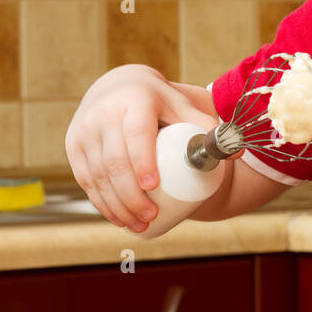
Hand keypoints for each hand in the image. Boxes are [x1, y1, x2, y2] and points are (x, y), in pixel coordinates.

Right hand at [65, 65, 224, 232]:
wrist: (120, 87)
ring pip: (97, 174)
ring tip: (138, 224)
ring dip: (115, 205)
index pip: (136, 133)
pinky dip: (100, 202)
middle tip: (151, 216)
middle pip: (115, 161)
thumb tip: (238, 152)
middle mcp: (104, 113)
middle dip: (131, 195)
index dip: (142, 160)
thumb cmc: (161, 103)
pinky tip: (116, 218)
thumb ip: (210, 127)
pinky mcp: (73, 144)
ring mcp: (85, 129)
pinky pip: (85, 178)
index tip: (153, 186)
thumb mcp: (185, 107)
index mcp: (135, 100)